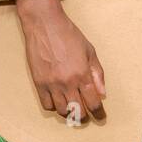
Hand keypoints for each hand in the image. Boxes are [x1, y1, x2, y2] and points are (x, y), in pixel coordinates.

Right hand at [16, 0, 105, 120]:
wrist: (45, 24)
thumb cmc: (69, 34)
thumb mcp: (90, 51)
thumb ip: (97, 73)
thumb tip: (103, 93)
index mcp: (83, 74)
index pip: (94, 102)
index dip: (99, 113)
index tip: (101, 117)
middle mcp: (68, 82)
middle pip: (78, 111)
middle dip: (84, 117)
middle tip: (86, 116)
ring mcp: (52, 84)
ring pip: (62, 111)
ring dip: (69, 114)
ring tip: (72, 111)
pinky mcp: (39, 83)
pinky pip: (46, 105)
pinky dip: (54, 107)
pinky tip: (58, 102)